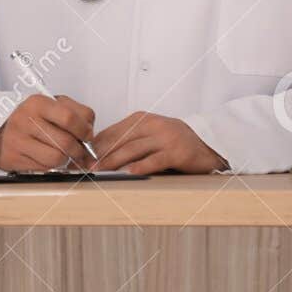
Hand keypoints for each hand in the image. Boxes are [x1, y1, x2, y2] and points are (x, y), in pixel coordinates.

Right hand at [0, 94, 95, 172]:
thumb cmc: (32, 118)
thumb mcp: (53, 105)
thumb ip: (77, 113)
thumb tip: (90, 135)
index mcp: (37, 103)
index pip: (70, 118)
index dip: (84, 131)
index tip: (87, 136)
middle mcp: (25, 120)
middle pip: (66, 142)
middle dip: (79, 150)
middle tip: (80, 151)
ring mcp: (17, 140)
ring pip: (56, 158)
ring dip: (65, 159)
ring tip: (63, 154)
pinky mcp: (12, 158)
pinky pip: (44, 168)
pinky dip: (51, 166)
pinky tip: (47, 157)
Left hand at [90, 112, 225, 174]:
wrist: (209, 144)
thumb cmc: (175, 143)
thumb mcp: (149, 135)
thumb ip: (128, 141)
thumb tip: (99, 154)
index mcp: (142, 119)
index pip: (112, 131)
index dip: (95, 145)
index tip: (82, 156)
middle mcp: (152, 124)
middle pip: (120, 140)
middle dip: (100, 154)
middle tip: (85, 166)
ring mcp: (165, 137)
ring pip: (133, 149)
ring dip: (114, 161)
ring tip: (99, 170)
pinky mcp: (177, 151)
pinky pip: (155, 159)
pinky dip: (140, 166)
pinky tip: (129, 173)